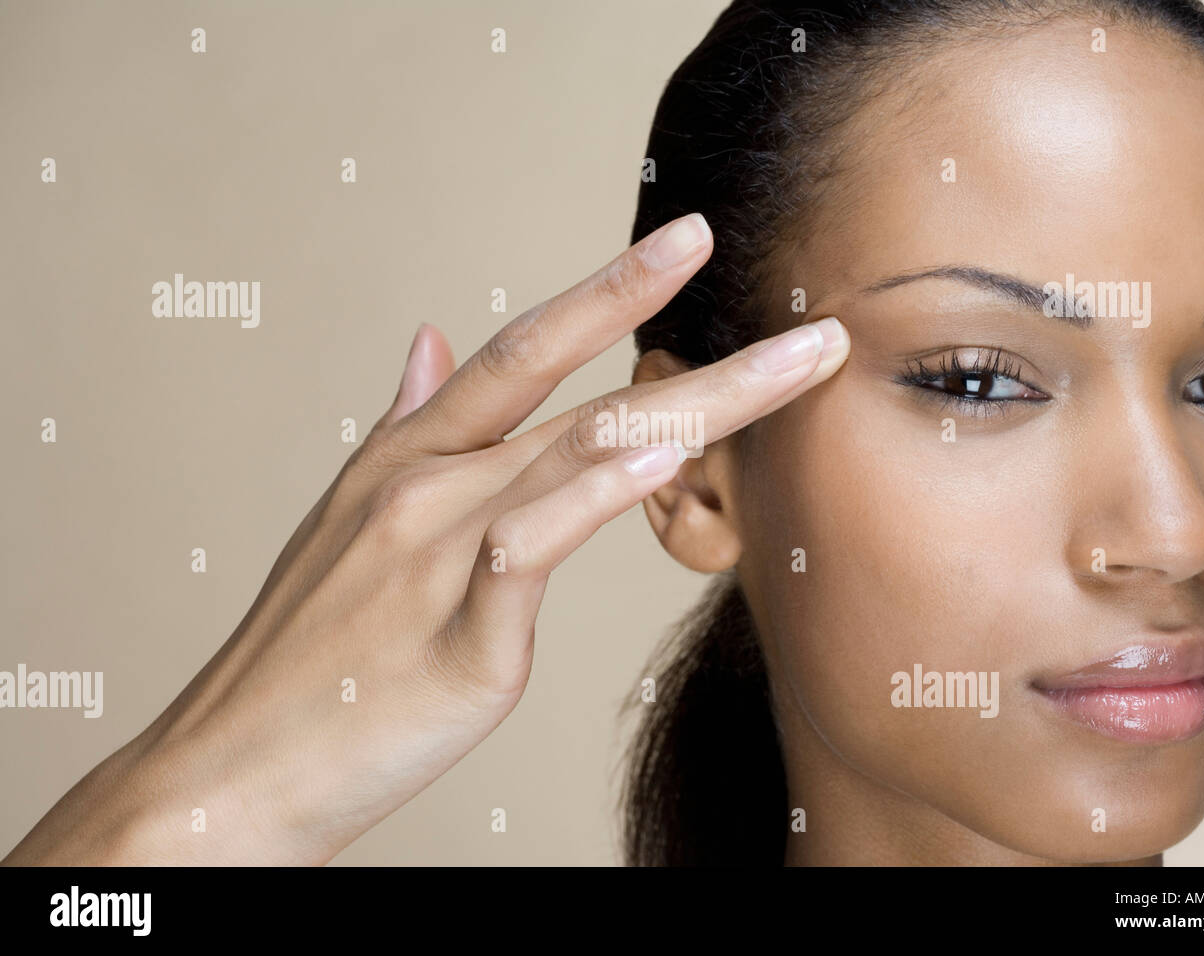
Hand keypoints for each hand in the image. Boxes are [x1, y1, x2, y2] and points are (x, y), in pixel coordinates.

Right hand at [3, 213, 849, 864]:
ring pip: (582, 452)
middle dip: (710, 357)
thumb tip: (432, 340)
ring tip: (797, 370)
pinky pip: (531, 549)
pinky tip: (669, 462)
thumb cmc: (310, 650)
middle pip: (586, 397)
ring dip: (703, 406)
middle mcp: (430, 487)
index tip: (689, 242)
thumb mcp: (348, 514)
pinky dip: (598, 497)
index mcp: (410, 457)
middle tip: (817, 329)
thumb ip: (408, 424)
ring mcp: (441, 556)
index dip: (610, 289)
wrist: (236, 764)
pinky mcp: (458, 639)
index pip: (526, 351)